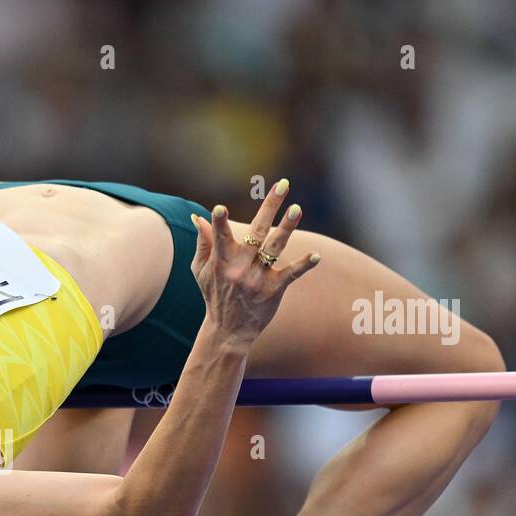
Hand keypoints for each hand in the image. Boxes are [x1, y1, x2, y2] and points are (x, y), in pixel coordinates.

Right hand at [190, 179, 320, 349]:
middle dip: (269, 207)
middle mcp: (240, 268)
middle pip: (257, 232)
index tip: (219, 208)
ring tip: (297, 209)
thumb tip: (199, 217)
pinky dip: (304, 265)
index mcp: (222, 261)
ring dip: (287, 227)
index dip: (219, 223)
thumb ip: (203, 243)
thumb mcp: (201, 271)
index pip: (220, 237)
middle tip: (283, 184)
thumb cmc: (214, 295)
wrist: (229, 331)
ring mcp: (258, 278)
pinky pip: (291, 274)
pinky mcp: (274, 289)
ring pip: (275, 248)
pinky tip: (316, 256)